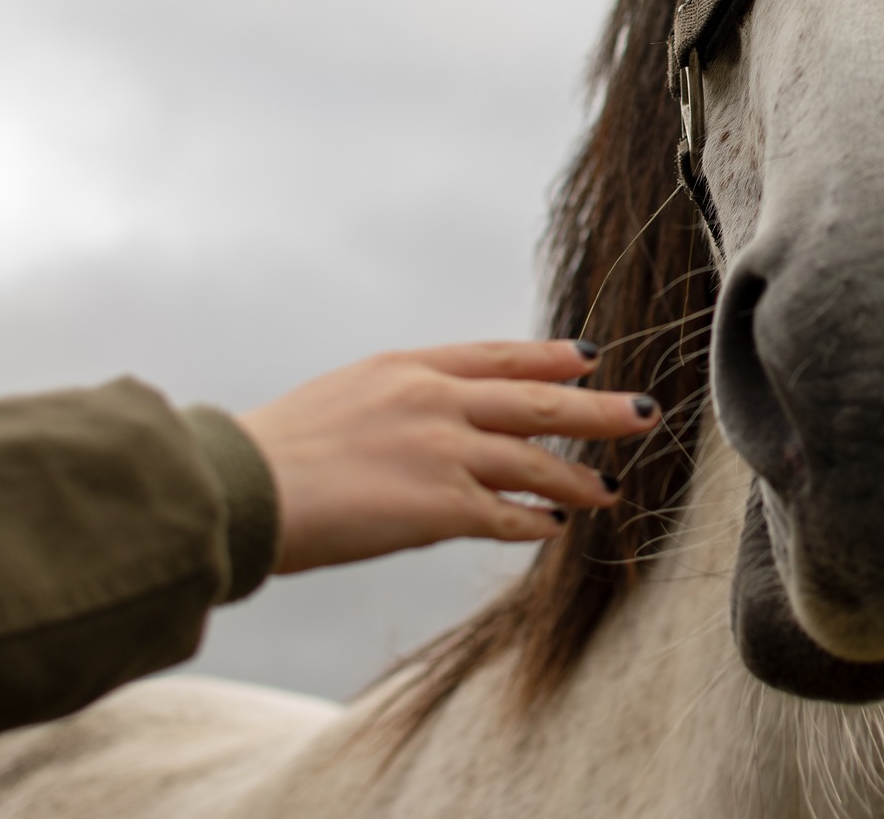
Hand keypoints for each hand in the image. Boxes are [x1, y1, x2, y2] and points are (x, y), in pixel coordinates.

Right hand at [236, 340, 654, 574]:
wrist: (239, 488)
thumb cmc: (273, 454)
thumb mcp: (343, 397)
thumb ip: (398, 402)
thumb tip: (436, 424)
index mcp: (406, 367)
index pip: (497, 356)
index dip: (549, 356)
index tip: (589, 357)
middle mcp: (434, 399)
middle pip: (538, 399)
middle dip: (596, 409)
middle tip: (643, 413)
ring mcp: (442, 450)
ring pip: (534, 461)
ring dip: (578, 477)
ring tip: (610, 488)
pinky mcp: (439, 506)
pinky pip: (507, 515)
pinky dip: (536, 521)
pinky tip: (556, 528)